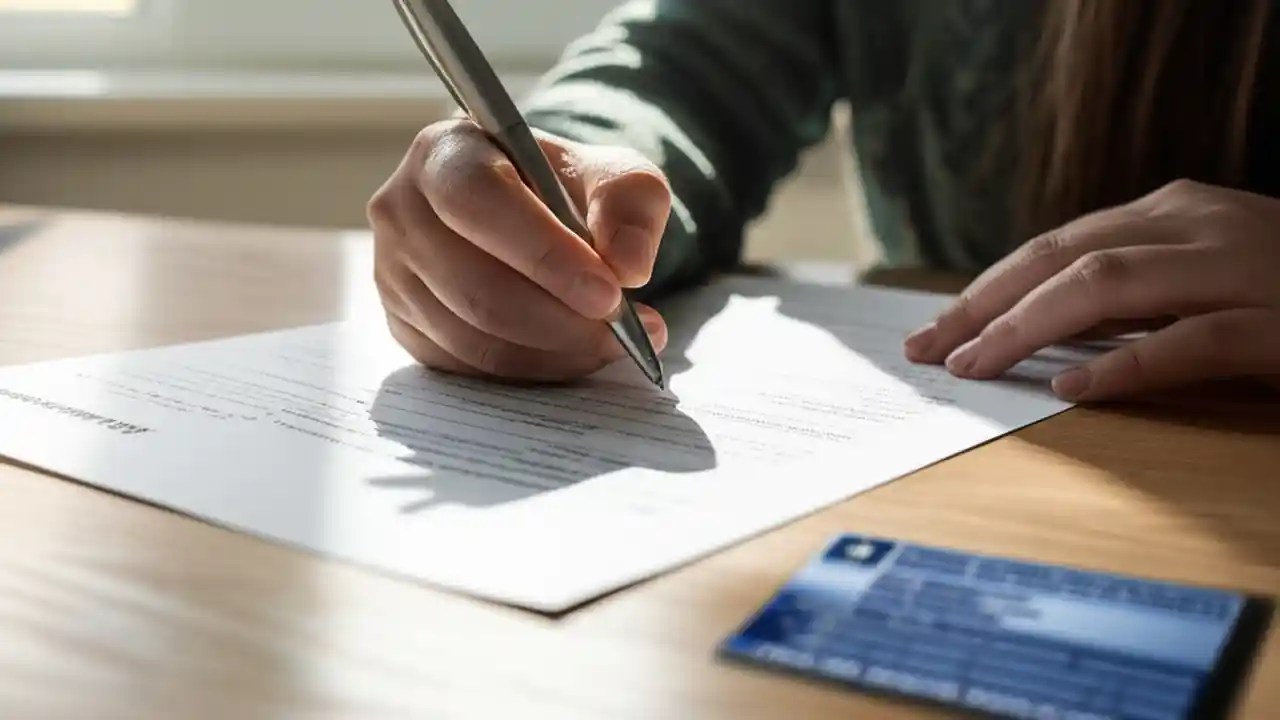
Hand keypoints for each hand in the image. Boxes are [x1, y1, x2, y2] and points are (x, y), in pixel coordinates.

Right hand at [368, 119, 670, 381]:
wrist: (533, 213)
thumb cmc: (565, 189)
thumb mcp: (614, 175)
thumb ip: (631, 207)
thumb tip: (628, 266)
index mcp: (446, 154)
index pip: (480, 203)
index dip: (544, 254)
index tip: (609, 293)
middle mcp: (402, 211)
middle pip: (476, 286)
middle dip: (561, 320)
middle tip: (625, 331)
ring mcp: (393, 274)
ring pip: (474, 336)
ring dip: (555, 351)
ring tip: (613, 342)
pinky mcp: (404, 325)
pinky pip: (469, 366)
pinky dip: (533, 368)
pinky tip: (574, 352)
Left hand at [904, 180, 1279, 400]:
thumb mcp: (1196, 272)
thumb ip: (1127, 287)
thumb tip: (1031, 329)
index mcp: (1171, 211)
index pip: (1053, 247)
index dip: (985, 290)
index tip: (931, 331)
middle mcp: (1197, 225)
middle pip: (1063, 259)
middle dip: (984, 306)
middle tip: (928, 352)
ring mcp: (1241, 269)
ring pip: (1110, 286)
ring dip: (1029, 329)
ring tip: (976, 366)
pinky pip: (1192, 341)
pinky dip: (1127, 364)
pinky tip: (1076, 389)